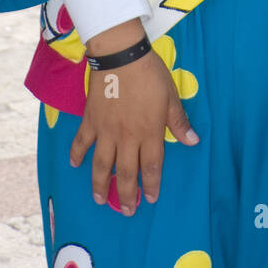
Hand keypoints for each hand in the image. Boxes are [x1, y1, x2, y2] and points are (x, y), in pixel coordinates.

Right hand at [69, 43, 198, 212]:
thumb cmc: (150, 75)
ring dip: (100, 184)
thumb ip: (179, 122)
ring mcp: (106, 131)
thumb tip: (193, 141)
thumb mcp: (170, 97)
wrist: (121, 56)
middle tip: (126, 211)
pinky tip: (74, 165)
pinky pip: (81, 142)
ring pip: (101, 165)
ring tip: (99, 199)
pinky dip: (76, 154)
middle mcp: (127, 138)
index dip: (152, 185)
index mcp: (149, 133)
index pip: (152, 166)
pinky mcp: (90, 120)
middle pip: (126, 173)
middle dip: (126, 195)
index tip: (151, 199)